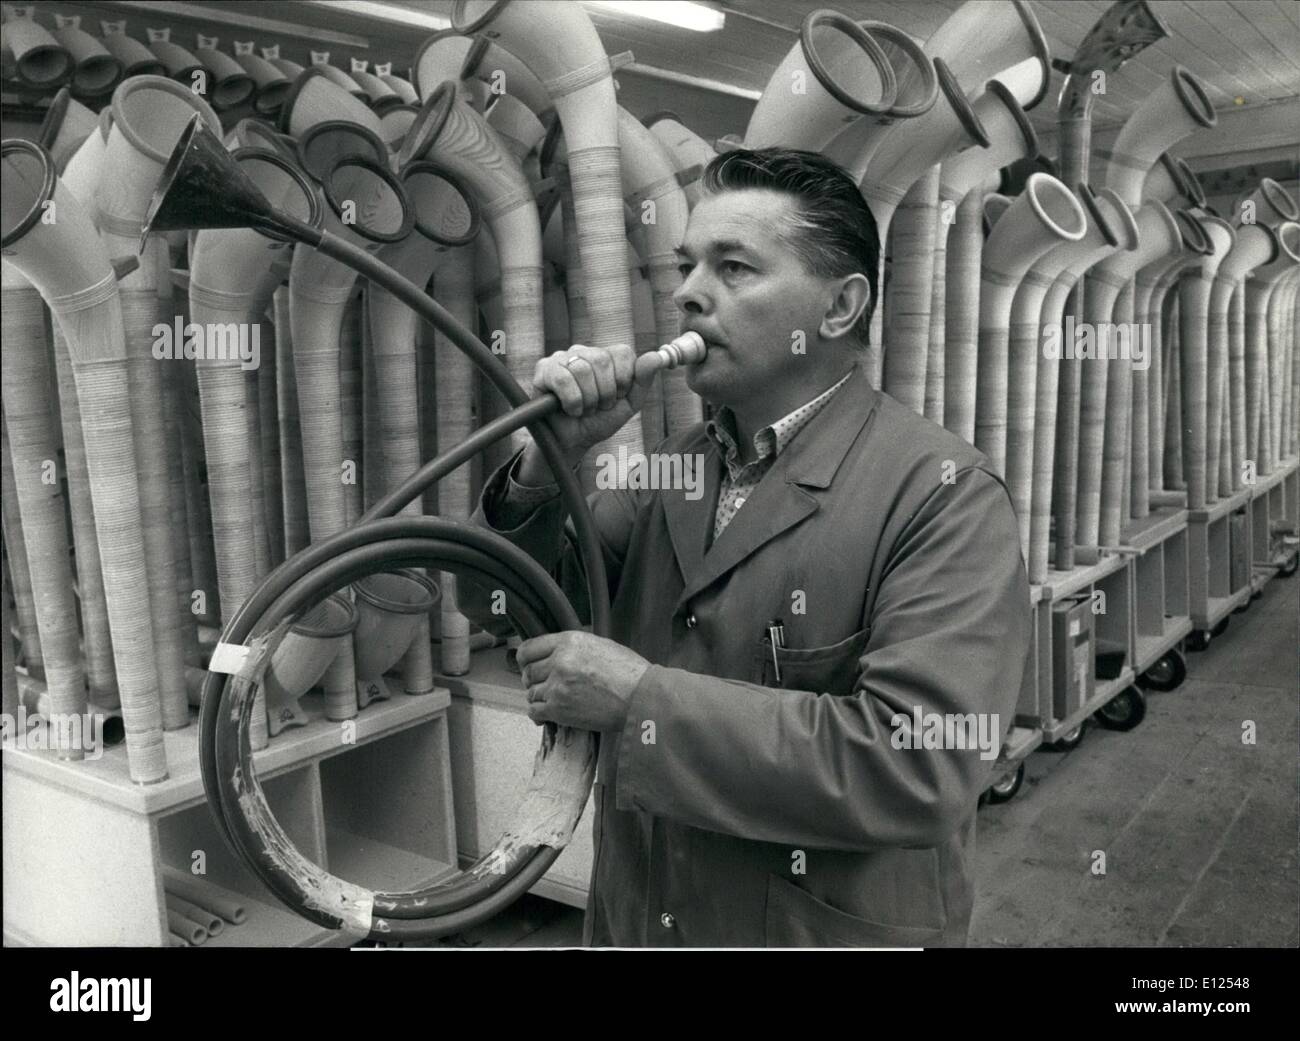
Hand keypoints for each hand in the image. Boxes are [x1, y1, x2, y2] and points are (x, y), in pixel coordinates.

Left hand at [516, 630, 650, 732]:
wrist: (642, 698)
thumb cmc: (629, 672)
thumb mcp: (600, 645)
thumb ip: (573, 647)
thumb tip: (555, 653)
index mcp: (569, 641)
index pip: (529, 648)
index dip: (525, 659)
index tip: (528, 665)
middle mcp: (559, 661)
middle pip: (528, 672)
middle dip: (533, 680)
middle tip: (543, 685)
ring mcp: (558, 686)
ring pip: (531, 692)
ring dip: (539, 697)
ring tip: (551, 700)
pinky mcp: (560, 709)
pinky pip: (534, 711)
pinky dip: (538, 714)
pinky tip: (546, 714)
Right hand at [525, 343, 658, 470]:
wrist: (572, 443)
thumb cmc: (598, 421)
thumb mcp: (627, 405)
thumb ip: (643, 381)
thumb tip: (655, 357)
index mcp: (605, 356)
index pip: (623, 352)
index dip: (624, 380)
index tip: (617, 398)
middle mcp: (583, 352)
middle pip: (602, 359)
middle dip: (605, 393)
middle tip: (598, 407)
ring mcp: (561, 359)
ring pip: (582, 369)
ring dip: (588, 399)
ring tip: (584, 410)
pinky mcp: (543, 371)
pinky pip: (563, 379)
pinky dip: (572, 401)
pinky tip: (570, 410)